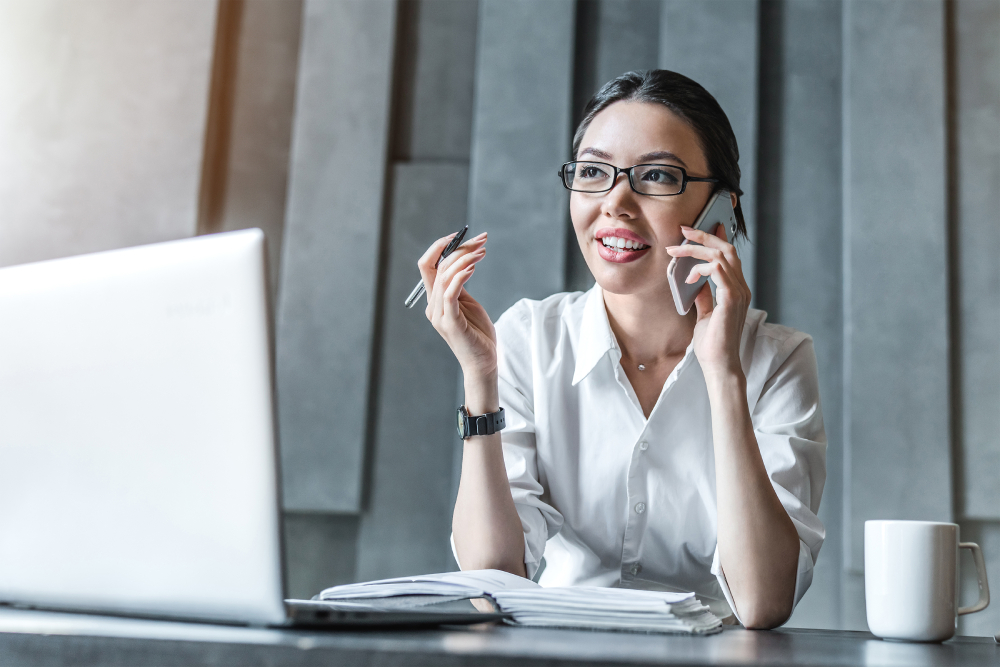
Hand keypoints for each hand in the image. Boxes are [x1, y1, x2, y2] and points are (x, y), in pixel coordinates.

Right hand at [418, 231, 496, 380]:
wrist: (483, 363)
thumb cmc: (478, 334)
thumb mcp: (468, 304)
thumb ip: (460, 286)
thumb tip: (464, 261)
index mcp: (434, 300)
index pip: (428, 265)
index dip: (440, 246)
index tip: (460, 235)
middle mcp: (432, 306)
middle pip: (437, 266)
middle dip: (460, 248)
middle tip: (482, 240)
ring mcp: (438, 315)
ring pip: (444, 277)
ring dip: (464, 259)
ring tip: (482, 252)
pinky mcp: (449, 323)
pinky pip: (450, 293)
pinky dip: (461, 276)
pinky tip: (473, 267)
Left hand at [666, 225, 750, 379]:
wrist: (719, 364)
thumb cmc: (713, 344)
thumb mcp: (705, 315)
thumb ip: (704, 297)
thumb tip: (695, 282)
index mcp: (736, 290)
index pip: (730, 255)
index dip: (717, 237)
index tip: (700, 226)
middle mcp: (741, 288)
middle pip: (727, 249)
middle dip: (704, 236)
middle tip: (683, 230)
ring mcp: (738, 293)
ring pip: (721, 255)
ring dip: (695, 250)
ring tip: (676, 251)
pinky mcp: (731, 299)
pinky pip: (717, 270)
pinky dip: (700, 268)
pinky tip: (688, 277)